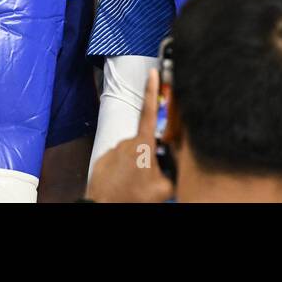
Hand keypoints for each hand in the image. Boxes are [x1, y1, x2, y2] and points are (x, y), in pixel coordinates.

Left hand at [87, 68, 173, 202]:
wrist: (105, 208)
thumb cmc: (133, 198)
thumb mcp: (164, 188)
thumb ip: (175, 171)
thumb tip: (180, 164)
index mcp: (143, 144)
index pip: (150, 111)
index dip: (153, 90)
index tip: (153, 72)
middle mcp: (126, 143)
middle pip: (145, 142)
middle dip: (151, 154)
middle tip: (151, 175)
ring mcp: (112, 151)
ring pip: (131, 153)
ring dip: (136, 163)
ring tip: (136, 184)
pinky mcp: (102, 160)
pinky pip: (117, 160)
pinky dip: (123, 169)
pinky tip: (125, 183)